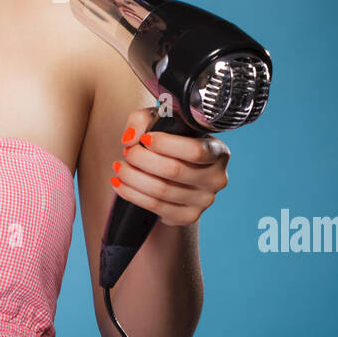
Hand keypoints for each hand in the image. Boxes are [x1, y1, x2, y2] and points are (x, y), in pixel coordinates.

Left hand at [112, 106, 230, 225]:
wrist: (174, 176)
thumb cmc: (169, 144)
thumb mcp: (159, 122)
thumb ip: (143, 120)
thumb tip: (131, 138)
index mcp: (218, 151)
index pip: (196, 150)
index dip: (166, 144)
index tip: (145, 139)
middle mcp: (216, 178)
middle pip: (174, 170)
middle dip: (142, 159)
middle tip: (127, 152)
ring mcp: (204, 200)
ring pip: (161, 190)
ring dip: (132, 177)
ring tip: (119, 167)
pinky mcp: (187, 216)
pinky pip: (155, 206)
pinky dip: (131, 194)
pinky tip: (120, 183)